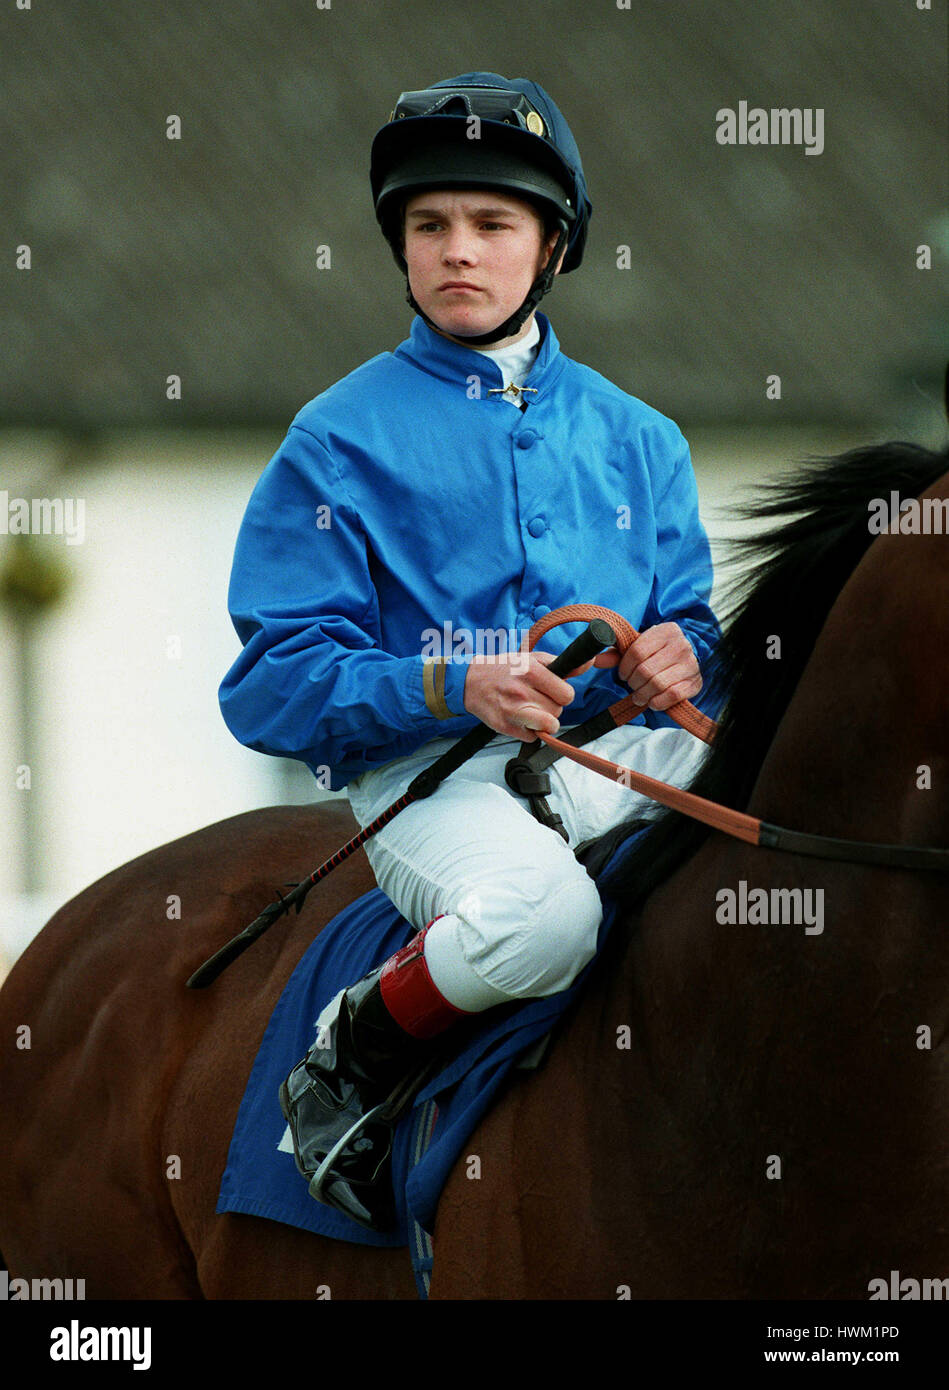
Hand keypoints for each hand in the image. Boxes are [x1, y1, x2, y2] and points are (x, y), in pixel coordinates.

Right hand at [463, 649, 591, 739]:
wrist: (471, 681)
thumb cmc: (505, 669)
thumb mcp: (533, 659)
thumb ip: (562, 664)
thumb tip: (588, 662)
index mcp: (530, 671)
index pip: (567, 695)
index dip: (563, 694)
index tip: (554, 691)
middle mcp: (521, 691)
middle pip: (558, 711)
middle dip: (552, 707)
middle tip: (538, 699)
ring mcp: (512, 710)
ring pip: (548, 726)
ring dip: (545, 721)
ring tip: (533, 710)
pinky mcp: (505, 726)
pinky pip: (532, 737)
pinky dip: (530, 731)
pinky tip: (521, 718)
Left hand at [594, 622, 701, 711]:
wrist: (688, 660)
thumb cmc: (658, 653)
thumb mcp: (639, 647)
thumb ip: (617, 653)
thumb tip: (596, 660)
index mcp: (665, 631)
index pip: (637, 651)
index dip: (625, 667)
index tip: (623, 674)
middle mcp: (680, 645)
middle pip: (646, 670)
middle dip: (633, 683)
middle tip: (632, 686)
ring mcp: (690, 664)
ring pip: (657, 684)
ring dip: (643, 694)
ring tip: (640, 696)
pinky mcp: (695, 682)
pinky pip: (672, 695)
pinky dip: (658, 702)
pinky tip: (653, 701)